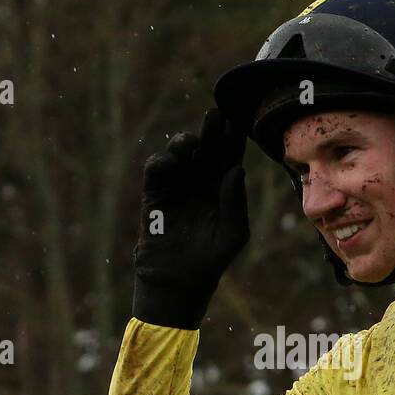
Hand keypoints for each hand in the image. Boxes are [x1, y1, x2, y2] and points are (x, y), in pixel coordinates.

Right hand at [131, 107, 248, 328]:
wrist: (180, 278)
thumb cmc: (212, 256)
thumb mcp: (233, 233)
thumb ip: (236, 203)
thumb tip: (237, 169)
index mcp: (224, 183)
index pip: (231, 153)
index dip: (234, 136)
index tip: (239, 121)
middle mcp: (202, 177)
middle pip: (207, 145)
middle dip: (211, 129)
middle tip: (215, 115)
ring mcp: (178, 181)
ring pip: (180, 149)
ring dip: (185, 141)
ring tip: (191, 145)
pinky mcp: (155, 190)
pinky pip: (156, 167)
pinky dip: (162, 160)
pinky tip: (171, 163)